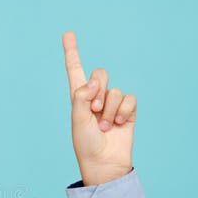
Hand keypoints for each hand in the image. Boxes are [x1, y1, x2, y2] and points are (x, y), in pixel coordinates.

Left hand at [62, 31, 136, 185]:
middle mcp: (96, 97)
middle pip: (100, 73)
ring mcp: (113, 104)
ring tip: (105, 126)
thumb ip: (82, 96)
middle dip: (98, 89)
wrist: (103, 163)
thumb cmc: (86, 144)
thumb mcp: (77, 119)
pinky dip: (123, 111)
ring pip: (114, 90)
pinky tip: (118, 125)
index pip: (75, 70)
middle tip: (94, 110)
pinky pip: (129, 98)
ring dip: (109, 109)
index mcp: (79, 97)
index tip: (68, 33)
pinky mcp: (128, 111)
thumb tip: (94, 82)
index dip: (72, 52)